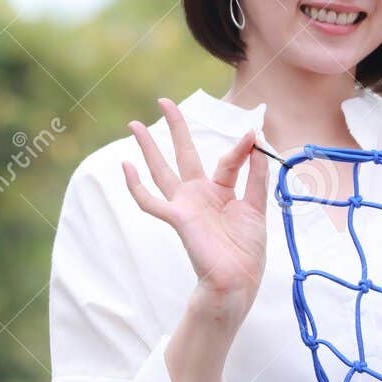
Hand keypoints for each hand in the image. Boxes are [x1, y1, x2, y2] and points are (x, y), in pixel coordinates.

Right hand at [122, 97, 269, 304]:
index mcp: (220, 192)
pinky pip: (150, 202)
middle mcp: (199, 195)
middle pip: (183, 154)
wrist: (238, 279)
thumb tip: (256, 142)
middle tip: (164, 101)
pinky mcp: (177, 218)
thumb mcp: (256, 207)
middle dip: (175, 128)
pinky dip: (136, 186)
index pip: (227, 161)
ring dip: (148, 147)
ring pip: (161, 171)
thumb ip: (256, 176)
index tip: (253, 134)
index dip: (241, 149)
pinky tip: (125, 166)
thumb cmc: (246, 251)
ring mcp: (185, 206)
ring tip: (134, 125)